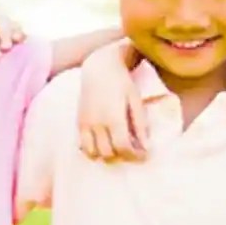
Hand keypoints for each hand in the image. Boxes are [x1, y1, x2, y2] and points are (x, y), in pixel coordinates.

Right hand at [77, 41, 147, 161]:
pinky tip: (103, 145)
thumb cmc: (121, 82)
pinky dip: (93, 150)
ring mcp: (85, 124)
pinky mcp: (79, 122)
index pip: (123, 147)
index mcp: (113, 118)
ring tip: (117, 148)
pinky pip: (82, 145)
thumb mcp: (135, 100)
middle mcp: (97, 123)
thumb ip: (140, 124)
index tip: (144, 155)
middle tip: (132, 151)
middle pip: (108, 153)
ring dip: (106, 155)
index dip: (135, 155)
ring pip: (93, 153)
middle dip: (122, 156)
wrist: (99, 68)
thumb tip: (146, 146)